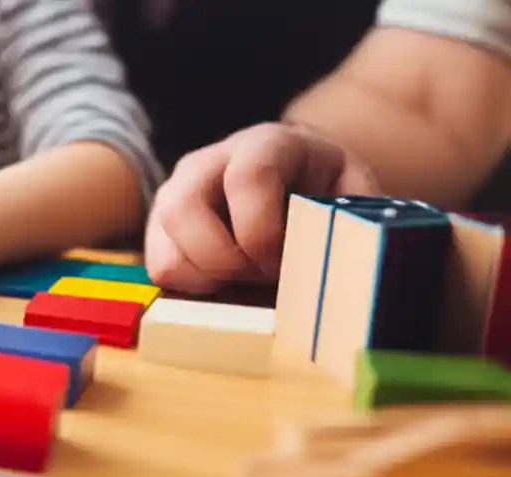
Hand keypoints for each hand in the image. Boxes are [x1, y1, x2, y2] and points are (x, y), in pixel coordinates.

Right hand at [145, 122, 379, 293]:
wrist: (299, 183)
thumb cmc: (327, 194)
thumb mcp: (353, 196)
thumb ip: (355, 217)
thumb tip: (361, 254)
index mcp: (265, 145)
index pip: (248, 177)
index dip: (265, 231)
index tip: (286, 260)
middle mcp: (207, 162)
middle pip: (184, 210)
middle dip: (225, 260)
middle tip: (260, 274)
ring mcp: (174, 194)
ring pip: (165, 249)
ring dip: (207, 279)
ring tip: (244, 279)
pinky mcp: (160, 228)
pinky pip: (159, 269)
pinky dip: (191, 288)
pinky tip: (225, 282)